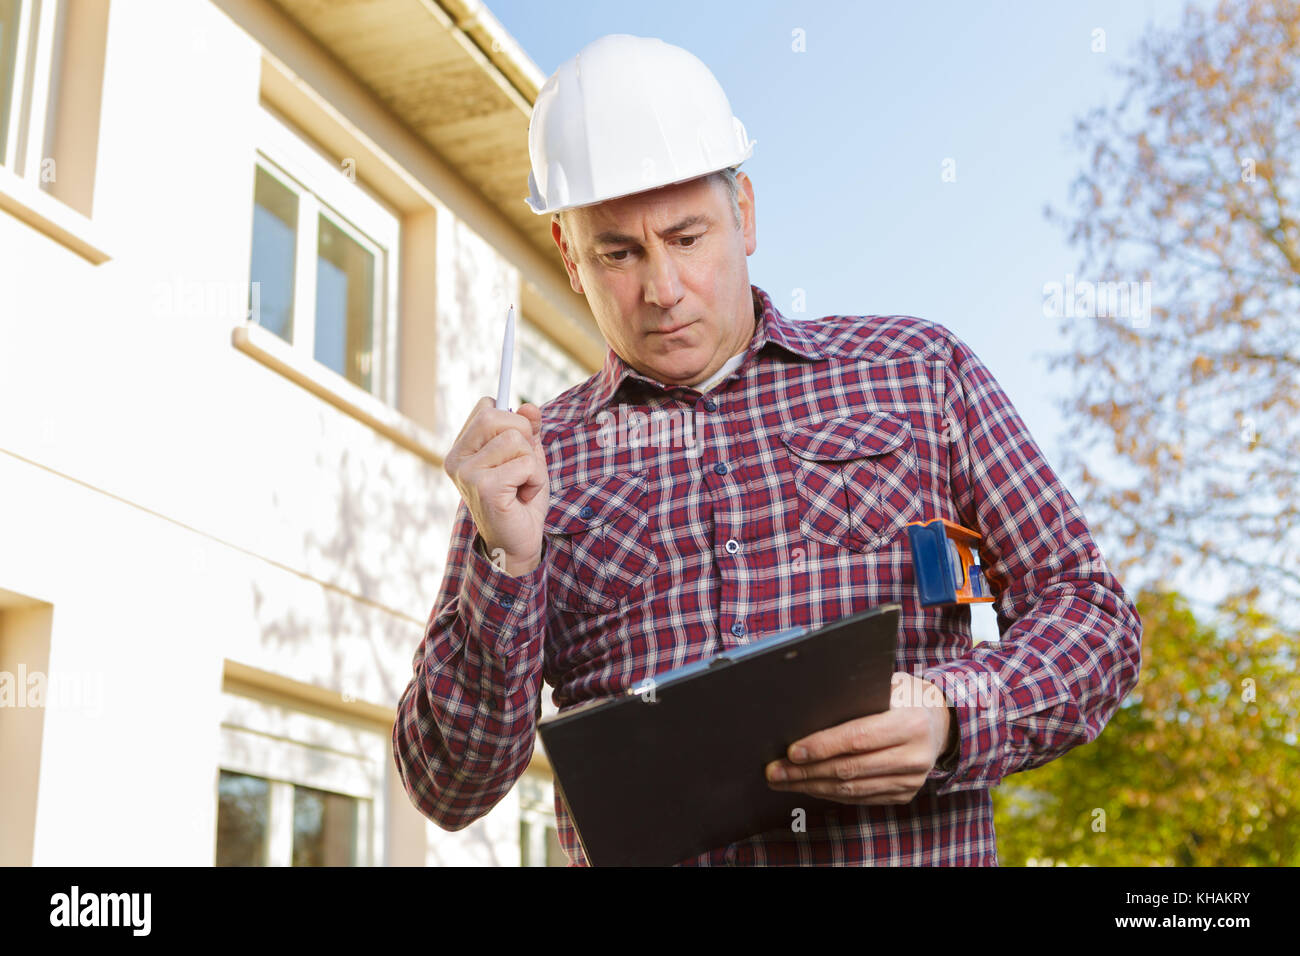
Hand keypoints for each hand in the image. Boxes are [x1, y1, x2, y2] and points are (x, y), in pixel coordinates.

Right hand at [443, 396, 549, 575]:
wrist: (516, 545)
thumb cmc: (520, 500)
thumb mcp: (527, 458)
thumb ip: (528, 431)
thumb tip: (530, 406)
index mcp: (462, 449)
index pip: (486, 406)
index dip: (512, 417)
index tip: (521, 440)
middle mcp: (457, 459)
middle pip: (495, 415)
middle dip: (524, 436)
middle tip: (524, 465)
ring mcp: (467, 473)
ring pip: (514, 439)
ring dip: (532, 463)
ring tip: (523, 484)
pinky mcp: (484, 487)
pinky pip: (525, 464)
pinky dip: (535, 479)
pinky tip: (523, 496)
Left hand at [764, 672, 952, 805]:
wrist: (940, 722)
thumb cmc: (904, 697)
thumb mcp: (890, 685)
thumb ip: (858, 695)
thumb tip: (809, 708)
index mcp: (911, 723)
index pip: (858, 738)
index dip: (822, 746)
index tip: (791, 751)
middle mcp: (915, 756)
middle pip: (849, 768)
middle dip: (806, 771)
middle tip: (774, 770)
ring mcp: (911, 780)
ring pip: (851, 789)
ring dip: (812, 786)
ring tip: (783, 780)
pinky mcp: (904, 794)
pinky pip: (860, 798)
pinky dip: (830, 793)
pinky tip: (808, 786)